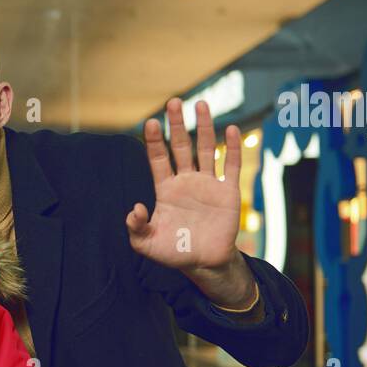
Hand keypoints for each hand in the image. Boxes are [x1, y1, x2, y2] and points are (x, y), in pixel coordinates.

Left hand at [127, 99, 256, 308]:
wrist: (204, 263)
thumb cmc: (174, 253)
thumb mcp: (146, 244)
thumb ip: (136, 228)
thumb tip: (134, 209)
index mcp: (166, 190)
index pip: (158, 160)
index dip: (154, 142)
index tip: (150, 123)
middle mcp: (186, 181)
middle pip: (180, 147)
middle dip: (176, 125)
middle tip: (174, 102)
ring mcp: (208, 184)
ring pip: (206, 149)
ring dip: (203, 128)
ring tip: (201, 104)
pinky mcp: (228, 192)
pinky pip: (231, 166)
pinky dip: (232, 148)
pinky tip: (230, 129)